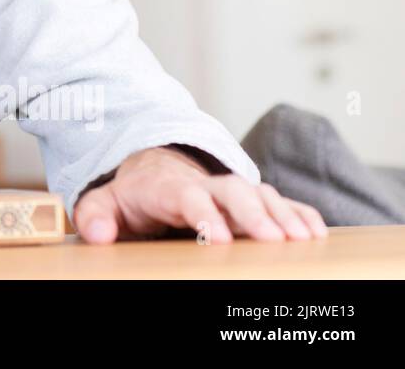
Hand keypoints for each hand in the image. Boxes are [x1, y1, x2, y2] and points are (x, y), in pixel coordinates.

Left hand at [73, 145, 328, 243]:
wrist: (152, 170)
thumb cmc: (131, 195)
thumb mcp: (104, 202)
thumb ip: (94, 216)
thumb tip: (96, 234)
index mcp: (169, 187)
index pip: (188, 197)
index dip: (205, 216)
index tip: (220, 238)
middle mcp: (206, 185)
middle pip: (233, 191)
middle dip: (255, 213)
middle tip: (274, 240)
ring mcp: (230, 191)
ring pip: (261, 194)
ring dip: (284, 215)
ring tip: (305, 240)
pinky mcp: (249, 200)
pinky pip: (280, 202)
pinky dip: (299, 214)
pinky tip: (316, 233)